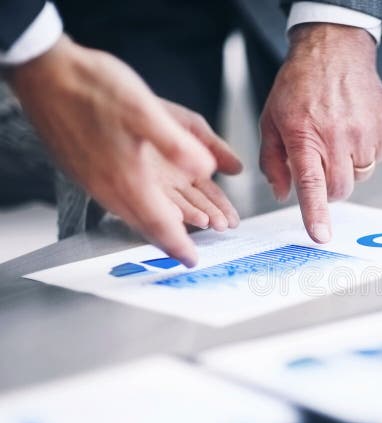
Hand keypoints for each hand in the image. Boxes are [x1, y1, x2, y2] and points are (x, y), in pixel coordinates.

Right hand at [7, 36, 242, 266]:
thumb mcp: (146, 111)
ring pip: (130, 214)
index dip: (179, 246)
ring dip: (154, 224)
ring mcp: (93, 180)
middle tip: (189, 250)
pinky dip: (136, 208)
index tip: (192, 261)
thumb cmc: (93, 88)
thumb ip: (179, 145)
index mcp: (128, 180)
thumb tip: (208, 170)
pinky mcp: (83, 170)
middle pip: (146, 226)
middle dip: (172, 240)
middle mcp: (108, 188)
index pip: (160, 226)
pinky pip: (115, 201)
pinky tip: (140, 202)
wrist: (43, 72)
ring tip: (174, 229)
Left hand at [259, 23, 381, 242]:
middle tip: (321, 165)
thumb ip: (273, 161)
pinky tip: (352, 130)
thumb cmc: (300, 84)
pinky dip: (364, 153)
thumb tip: (283, 193)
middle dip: (330, 188)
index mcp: (305, 136)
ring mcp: (365, 133)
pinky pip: (376, 159)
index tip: (321, 236)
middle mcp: (338, 136)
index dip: (316, 213)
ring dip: (348, 168)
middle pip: (341, 190)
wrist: (335, 50)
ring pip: (360, 176)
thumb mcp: (271, 120)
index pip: (312, 184)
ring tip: (337, 139)